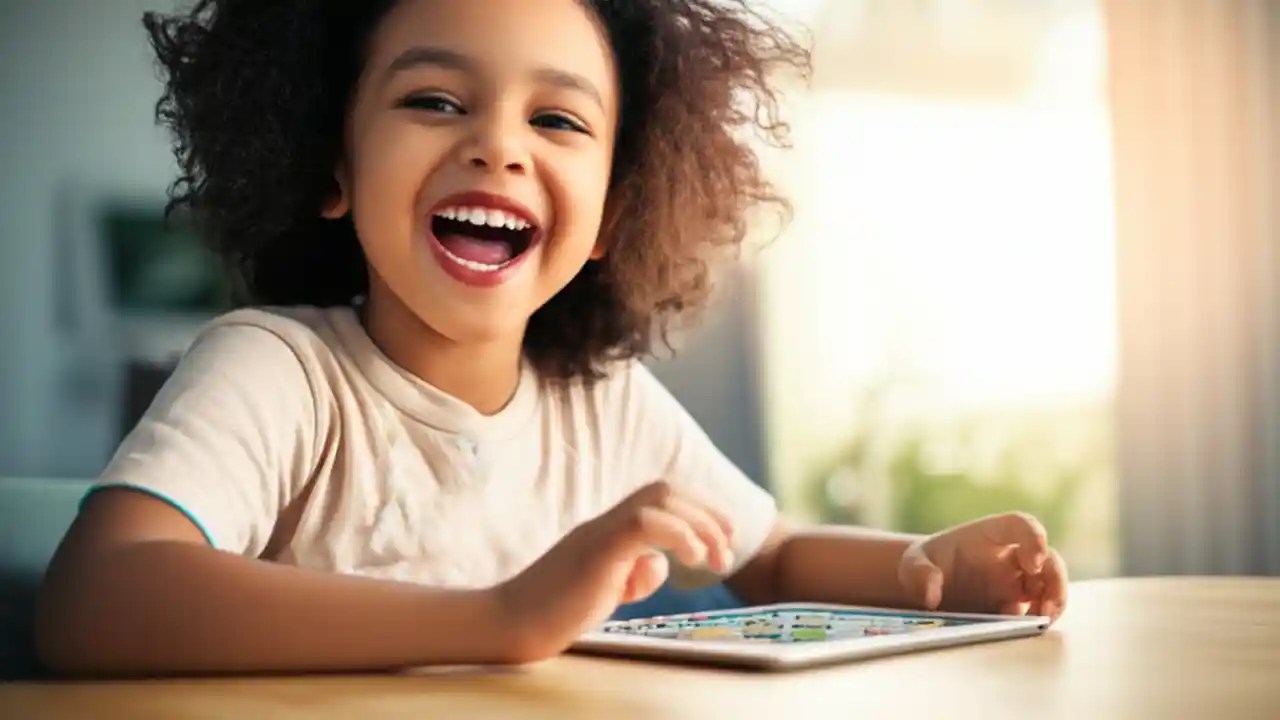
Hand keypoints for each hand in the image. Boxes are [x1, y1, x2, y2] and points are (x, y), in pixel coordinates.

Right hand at [496, 481, 734, 661]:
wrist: (513, 622)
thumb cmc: (557, 610)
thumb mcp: (608, 589)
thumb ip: (634, 571)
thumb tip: (660, 562)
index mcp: (610, 528)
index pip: (661, 497)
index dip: (700, 509)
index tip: (723, 538)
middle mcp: (607, 521)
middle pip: (667, 489)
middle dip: (709, 512)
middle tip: (728, 547)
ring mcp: (601, 531)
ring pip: (660, 498)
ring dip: (700, 523)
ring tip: (715, 557)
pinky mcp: (598, 548)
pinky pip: (645, 523)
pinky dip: (678, 534)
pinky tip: (691, 557)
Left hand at [897, 512, 1067, 622]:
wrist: (924, 584)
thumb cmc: (923, 564)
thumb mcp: (913, 564)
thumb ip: (919, 573)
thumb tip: (931, 595)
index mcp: (989, 535)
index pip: (1020, 524)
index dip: (1034, 537)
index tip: (1033, 561)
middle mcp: (1009, 555)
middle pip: (1047, 557)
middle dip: (1054, 577)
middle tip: (1047, 603)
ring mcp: (1015, 579)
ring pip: (1049, 583)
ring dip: (1053, 601)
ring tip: (1042, 620)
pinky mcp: (1014, 602)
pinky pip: (1037, 607)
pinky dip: (1038, 617)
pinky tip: (1027, 628)